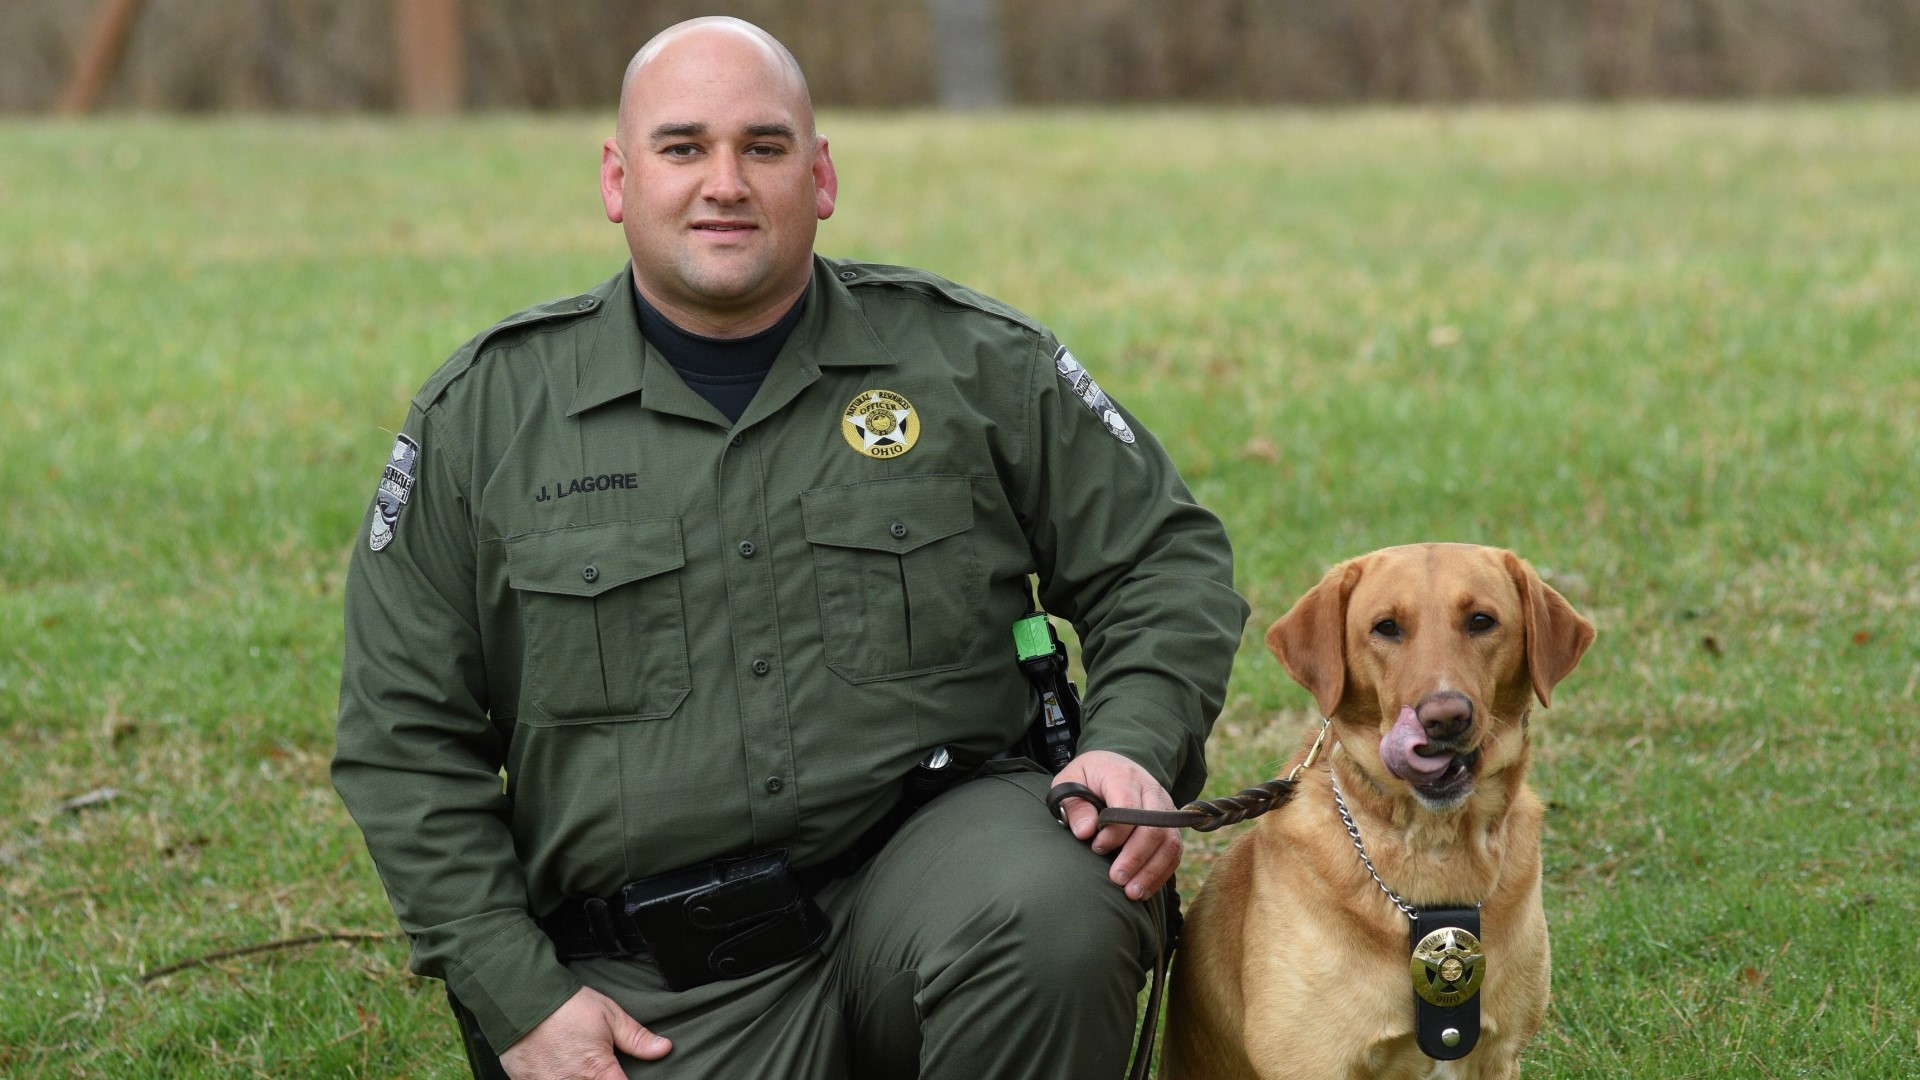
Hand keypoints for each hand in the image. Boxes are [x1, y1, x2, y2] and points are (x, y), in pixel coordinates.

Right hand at [499, 986, 670, 1079]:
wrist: (520, 1000)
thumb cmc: (566, 1006)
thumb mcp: (608, 1015)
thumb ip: (636, 1038)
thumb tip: (664, 1049)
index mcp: (598, 1072)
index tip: (623, 1075)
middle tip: (596, 1065)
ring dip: (579, 1079)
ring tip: (579, 1065)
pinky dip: (557, 1079)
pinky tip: (561, 1068)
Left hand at [1051, 749, 1181, 900]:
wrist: (1112, 765)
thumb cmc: (1087, 779)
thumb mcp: (1070, 781)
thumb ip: (1074, 805)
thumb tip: (1085, 832)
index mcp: (1124, 776)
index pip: (1128, 807)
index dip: (1114, 833)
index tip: (1096, 848)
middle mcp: (1151, 789)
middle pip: (1154, 827)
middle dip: (1135, 858)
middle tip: (1116, 879)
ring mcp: (1165, 807)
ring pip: (1170, 842)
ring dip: (1152, 871)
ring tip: (1132, 893)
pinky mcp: (1171, 824)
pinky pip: (1174, 851)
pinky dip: (1161, 873)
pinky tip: (1144, 890)